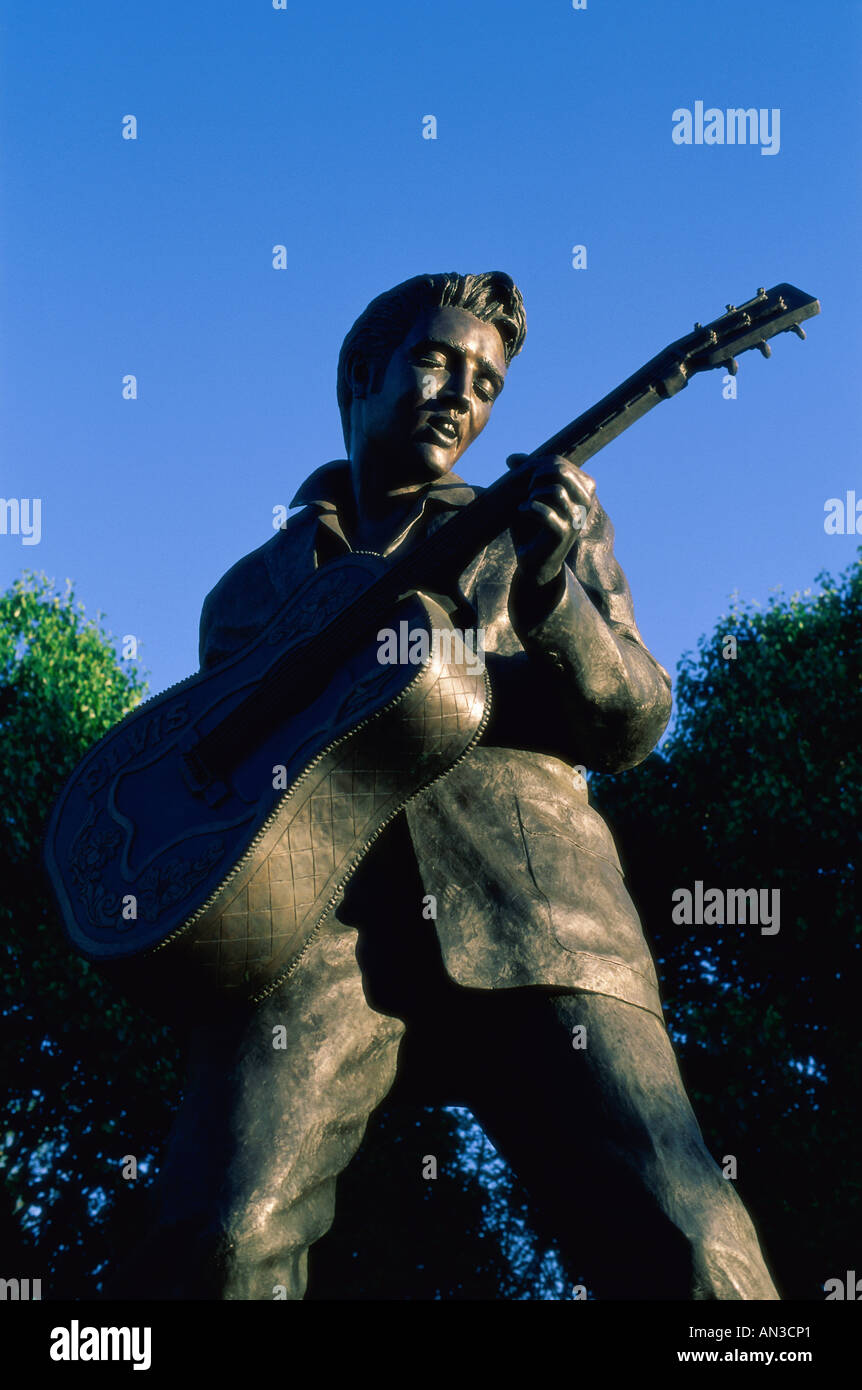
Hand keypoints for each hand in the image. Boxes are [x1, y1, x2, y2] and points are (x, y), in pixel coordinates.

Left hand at [506, 453, 595, 588]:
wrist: (534, 562)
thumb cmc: (532, 527)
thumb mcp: (528, 496)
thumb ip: (523, 475)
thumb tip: (511, 458)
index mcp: (582, 488)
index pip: (560, 462)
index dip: (535, 465)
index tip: (520, 477)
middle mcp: (585, 502)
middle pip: (561, 470)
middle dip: (535, 475)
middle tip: (523, 489)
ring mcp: (577, 519)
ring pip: (556, 490)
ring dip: (533, 493)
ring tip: (525, 501)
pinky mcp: (563, 534)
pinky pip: (546, 513)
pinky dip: (528, 508)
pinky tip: (521, 511)